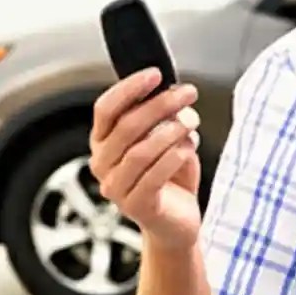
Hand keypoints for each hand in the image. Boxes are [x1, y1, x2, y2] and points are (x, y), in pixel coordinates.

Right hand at [89, 67, 202, 251]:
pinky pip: (153, 176)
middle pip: (126, 126)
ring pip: (139, 151)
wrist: (178, 221)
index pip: (106, 109)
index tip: (156, 73)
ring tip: (193, 121)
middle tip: (189, 93)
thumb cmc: (171, 175)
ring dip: (170, 131)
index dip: (129, 89)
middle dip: (160, 104)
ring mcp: (116, 188)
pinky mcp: (136, 206)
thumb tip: (173, 91)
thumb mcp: (167, 139)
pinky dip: (173, 158)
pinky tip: (189, 148)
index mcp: (104, 142)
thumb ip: (163, 118)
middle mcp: (102, 164)